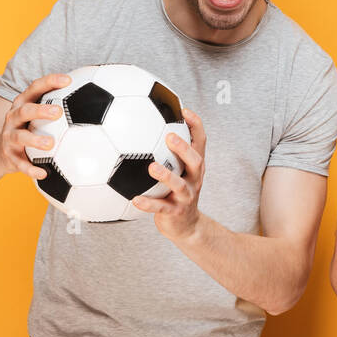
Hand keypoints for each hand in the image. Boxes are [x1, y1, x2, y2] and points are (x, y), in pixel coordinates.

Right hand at [0, 72, 70, 178]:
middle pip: (25, 110)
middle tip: (58, 112)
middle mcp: (14, 118)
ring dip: (34, 140)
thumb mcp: (40, 114)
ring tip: (50, 144)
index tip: (68, 80)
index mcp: (24, 103)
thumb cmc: (31, 128)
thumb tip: (98, 95)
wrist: (1, 152)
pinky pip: (20, 164)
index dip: (49, 82)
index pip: (35, 88)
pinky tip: (43, 173)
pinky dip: (30, 169)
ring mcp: (10, 137)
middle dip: (40, 110)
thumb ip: (63, 104)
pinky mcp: (9, 156)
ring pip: (19, 136)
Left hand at [134, 107, 205, 240]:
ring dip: (167, 176)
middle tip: (169, 137)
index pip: (201, 142)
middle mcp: (194, 179)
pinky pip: (161, 208)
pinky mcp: (175, 212)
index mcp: (195, 166)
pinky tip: (135, 199)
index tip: (184, 110)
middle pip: (196, 161)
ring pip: (180, 185)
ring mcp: (186, 196)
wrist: (186, 226)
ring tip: (152, 167)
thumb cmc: (175, 192)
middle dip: (184, 148)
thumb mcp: (177, 171)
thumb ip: (166, 152)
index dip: (196, 125)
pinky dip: (148, 204)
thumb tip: (143, 127)